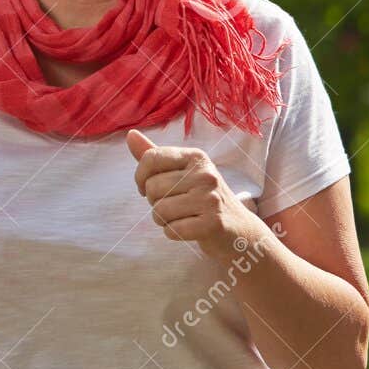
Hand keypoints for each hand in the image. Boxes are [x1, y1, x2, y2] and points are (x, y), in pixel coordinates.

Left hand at [127, 130, 261, 258]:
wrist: (238, 228)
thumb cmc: (204, 198)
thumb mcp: (184, 173)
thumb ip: (157, 156)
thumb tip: (130, 134)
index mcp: (197, 157)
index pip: (150, 158)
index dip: (140, 177)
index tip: (148, 187)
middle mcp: (206, 174)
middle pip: (152, 188)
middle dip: (156, 202)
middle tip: (177, 205)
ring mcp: (211, 199)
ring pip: (159, 211)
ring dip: (164, 220)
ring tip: (183, 217)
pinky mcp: (212, 223)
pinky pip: (171, 230)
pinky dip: (174, 233)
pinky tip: (190, 229)